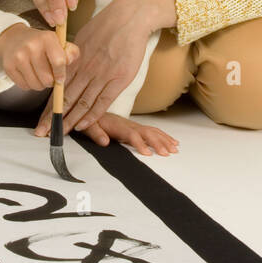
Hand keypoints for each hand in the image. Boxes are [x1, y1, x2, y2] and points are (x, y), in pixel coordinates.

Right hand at [0, 23, 79, 91]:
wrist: (13, 38)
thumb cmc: (41, 44)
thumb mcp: (57, 42)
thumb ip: (70, 51)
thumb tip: (70, 60)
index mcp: (47, 38)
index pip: (59, 62)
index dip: (61, 74)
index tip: (60, 79)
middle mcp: (31, 46)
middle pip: (47, 78)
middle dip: (50, 82)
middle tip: (49, 76)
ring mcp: (19, 56)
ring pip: (36, 85)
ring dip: (40, 85)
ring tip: (39, 76)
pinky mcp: (9, 66)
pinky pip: (25, 86)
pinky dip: (29, 85)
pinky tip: (28, 74)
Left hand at [33, 0, 173, 135]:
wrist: (129, 17)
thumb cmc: (107, 25)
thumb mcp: (83, 37)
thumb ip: (73, 55)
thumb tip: (64, 66)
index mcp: (75, 60)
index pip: (57, 88)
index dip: (48, 106)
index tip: (40, 120)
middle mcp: (85, 69)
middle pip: (65, 98)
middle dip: (53, 117)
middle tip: (42, 132)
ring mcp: (101, 75)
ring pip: (81, 102)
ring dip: (70, 120)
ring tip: (60, 133)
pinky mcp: (118, 79)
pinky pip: (102, 102)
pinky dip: (92, 115)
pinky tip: (82, 125)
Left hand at [59, 111, 178, 156]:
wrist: (90, 108)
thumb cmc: (88, 120)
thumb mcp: (87, 126)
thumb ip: (95, 133)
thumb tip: (104, 142)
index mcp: (117, 125)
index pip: (131, 134)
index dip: (140, 143)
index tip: (147, 153)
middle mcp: (128, 124)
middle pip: (146, 132)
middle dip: (158, 143)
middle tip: (167, 153)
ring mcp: (133, 125)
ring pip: (152, 131)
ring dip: (164, 140)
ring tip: (174, 149)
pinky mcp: (135, 127)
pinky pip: (153, 131)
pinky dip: (164, 136)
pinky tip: (172, 141)